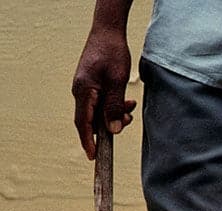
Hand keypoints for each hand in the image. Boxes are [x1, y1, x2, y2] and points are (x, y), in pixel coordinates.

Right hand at [72, 25, 135, 159]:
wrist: (108, 32)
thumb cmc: (112, 53)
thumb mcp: (117, 81)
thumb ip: (114, 106)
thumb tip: (112, 130)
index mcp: (84, 91)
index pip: (83, 123)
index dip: (88, 141)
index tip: (93, 157)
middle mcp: (81, 91)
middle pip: (91, 120)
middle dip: (108, 127)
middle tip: (126, 122)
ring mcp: (85, 89)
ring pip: (98, 112)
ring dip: (114, 115)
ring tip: (130, 109)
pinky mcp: (92, 86)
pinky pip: (101, 103)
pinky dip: (114, 107)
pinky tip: (127, 103)